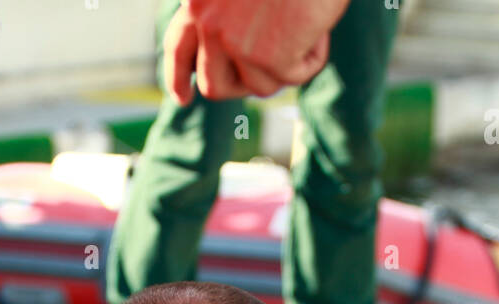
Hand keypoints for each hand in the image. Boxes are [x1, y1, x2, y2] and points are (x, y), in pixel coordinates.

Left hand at [166, 0, 341, 103]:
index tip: (182, 98)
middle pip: (213, 85)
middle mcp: (207, 20)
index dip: (178, 76)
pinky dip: (312, 56)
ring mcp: (234, 41)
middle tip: (264, 73)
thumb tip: (234, 53)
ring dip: (287, 64)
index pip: (179, 47)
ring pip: (259, 85)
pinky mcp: (267, 56)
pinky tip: (319, 27)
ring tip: (304, 26)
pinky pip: (293, 77)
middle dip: (239, 87)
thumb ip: (228, 10)